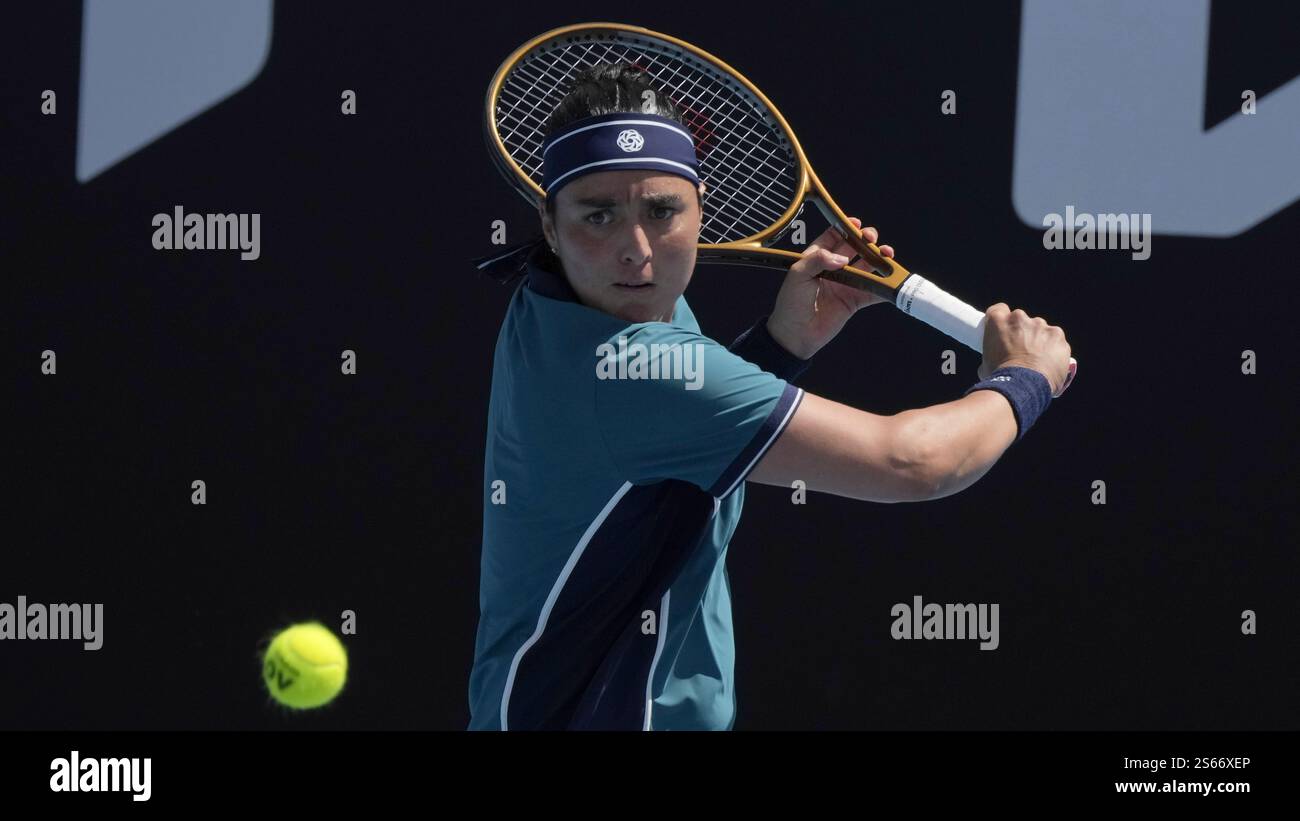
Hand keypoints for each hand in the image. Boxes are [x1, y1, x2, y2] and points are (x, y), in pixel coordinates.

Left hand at [766, 218, 893, 358]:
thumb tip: (841, 258)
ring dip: (879, 259)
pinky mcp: (854, 301)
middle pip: (855, 248)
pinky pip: (873, 291)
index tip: (856, 224)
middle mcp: (833, 268)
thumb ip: (817, 260)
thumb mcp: (797, 276)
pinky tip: (891, 281)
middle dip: (866, 240)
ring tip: (887, 255)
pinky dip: (884, 286)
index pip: (834, 236)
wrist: (795, 336)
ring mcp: (846, 284)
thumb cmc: (790, 304)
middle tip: (871, 239)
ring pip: (868, 266)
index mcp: (817, 257)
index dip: (846, 227)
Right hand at [978, 303, 1072, 394]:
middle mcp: (1020, 318)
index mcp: (999, 321)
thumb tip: (994, 361)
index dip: (1002, 320)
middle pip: (1022, 320)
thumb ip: (991, 354)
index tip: (1003, 330)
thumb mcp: (985, 365)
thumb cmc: (1001, 378)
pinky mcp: (1058, 336)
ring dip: (1039, 341)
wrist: (1023, 387)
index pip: (999, 309)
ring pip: (1041, 330)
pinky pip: (1056, 341)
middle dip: (1022, 332)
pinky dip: (1055, 350)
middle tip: (1020, 351)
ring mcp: (1041, 326)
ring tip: (1037, 361)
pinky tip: (1050, 363)